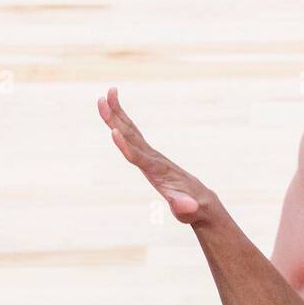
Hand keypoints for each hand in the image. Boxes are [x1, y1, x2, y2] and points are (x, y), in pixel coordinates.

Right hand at [97, 87, 217, 225]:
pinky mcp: (148, 156)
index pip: (139, 157)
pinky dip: (122, 122)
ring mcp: (151, 155)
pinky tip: (114, 112)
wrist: (200, 201)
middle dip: (116, 118)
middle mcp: (153, 158)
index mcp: (158, 170)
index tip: (113, 132)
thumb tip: (189, 208)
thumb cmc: (192, 207)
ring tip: (106, 94)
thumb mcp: (189, 210)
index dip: (126, 146)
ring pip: (131, 131)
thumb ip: (185, 207)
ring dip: (117, 113)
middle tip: (103, 99)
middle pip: (131, 136)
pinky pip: (133, 136)